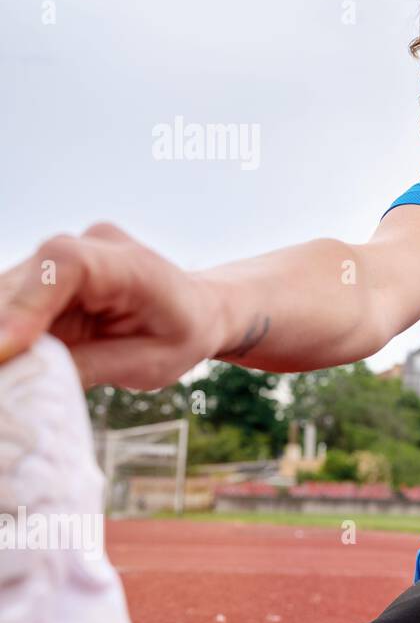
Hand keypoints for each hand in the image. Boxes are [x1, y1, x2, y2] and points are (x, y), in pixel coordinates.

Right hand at [0, 221, 224, 388]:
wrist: (197, 309)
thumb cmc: (180, 336)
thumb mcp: (149, 364)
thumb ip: (89, 366)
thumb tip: (24, 376)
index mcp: (132, 264)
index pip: (67, 264)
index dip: (27, 304)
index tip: (5, 348)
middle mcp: (92, 245)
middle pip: (24, 280)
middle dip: (5, 330)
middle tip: (8, 377)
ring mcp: (65, 253)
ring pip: (9, 291)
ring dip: (5, 333)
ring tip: (15, 372)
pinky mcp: (45, 272)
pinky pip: (12, 300)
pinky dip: (8, 332)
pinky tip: (15, 360)